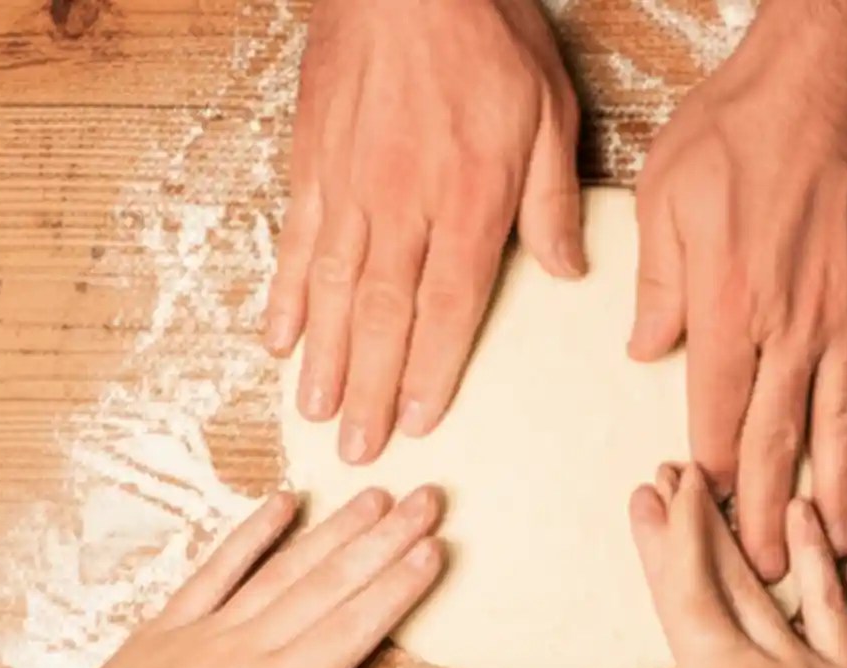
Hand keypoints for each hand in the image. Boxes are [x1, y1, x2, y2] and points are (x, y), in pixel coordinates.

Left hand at [59, 487, 444, 667]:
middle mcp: (245, 652)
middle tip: (427, 499)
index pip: (352, 629)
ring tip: (376, 495)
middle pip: (331, 586)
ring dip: (335, 530)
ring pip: (284, 569)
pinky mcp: (162, 629)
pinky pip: (214, 570)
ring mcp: (202, 633)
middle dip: (385, 541)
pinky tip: (283, 501)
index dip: (398, 588)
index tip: (434, 549)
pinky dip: (251, 533)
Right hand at [265, 0, 582, 464]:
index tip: (419, 421)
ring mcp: (350, 189)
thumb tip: (569, 270)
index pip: (450, 307)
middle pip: (383, 316)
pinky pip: (294, 244)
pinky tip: (276, 338)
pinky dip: (283, 297)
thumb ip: (553, 200)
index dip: (432, 371)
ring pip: (331, 292)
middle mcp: (404, 208)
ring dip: (323, 360)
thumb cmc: (486, 36)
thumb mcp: (549, 110)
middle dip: (372, 389)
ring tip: (313, 413)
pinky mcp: (312, 166)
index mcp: (471, 201)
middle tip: (357, 448)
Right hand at [612, 465, 846, 667]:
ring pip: (764, 583)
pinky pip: (832, 607)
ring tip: (713, 481)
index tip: (648, 496)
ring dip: (735, 531)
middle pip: (716, 578)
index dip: (662, 544)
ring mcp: (813, 667)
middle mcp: (762, 665)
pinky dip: (815, 559)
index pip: (682, 598)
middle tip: (667, 471)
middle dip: (689, 523)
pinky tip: (803, 513)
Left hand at [629, 3, 846, 578]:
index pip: (715, 412)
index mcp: (729, 308)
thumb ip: (659, 288)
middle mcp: (792, 325)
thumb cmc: (730, 137)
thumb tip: (647, 351)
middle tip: (772, 564)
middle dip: (770, 506)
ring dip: (837, 484)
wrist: (818, 87)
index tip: (709, 515)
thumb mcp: (664, 203)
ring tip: (837, 539)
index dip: (711, 470)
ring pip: (840, 418)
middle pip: (778, 434)